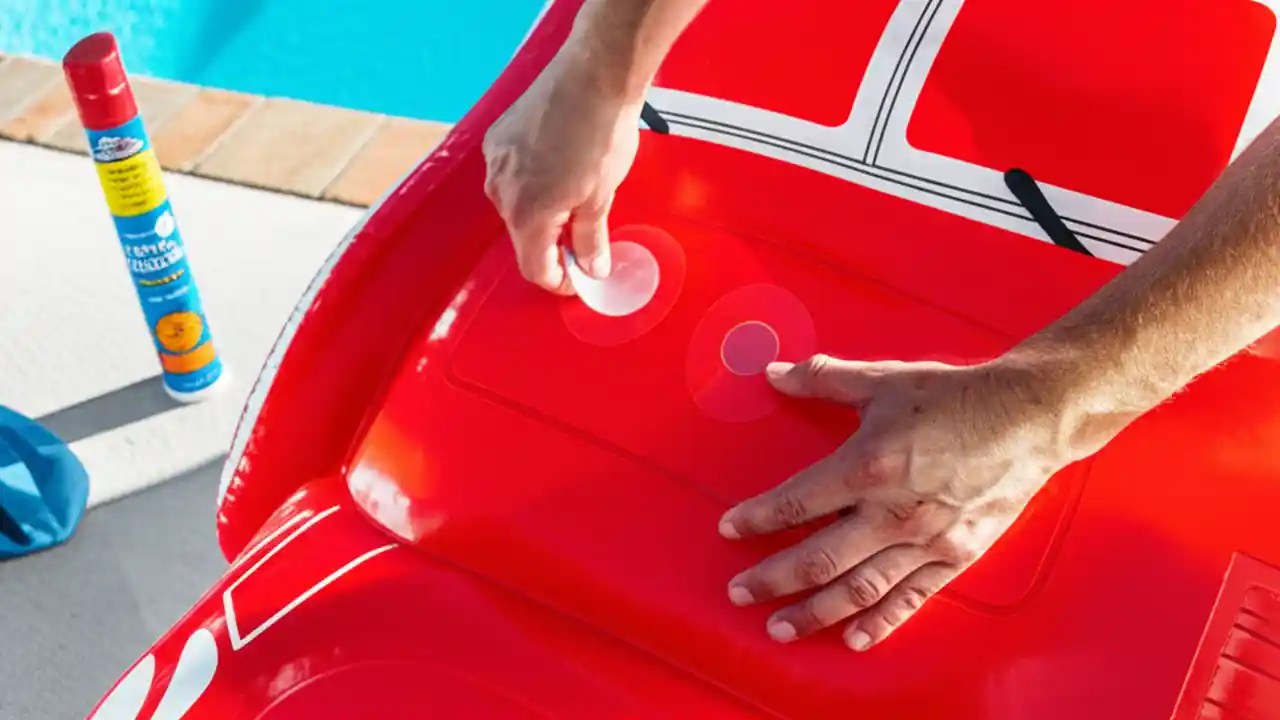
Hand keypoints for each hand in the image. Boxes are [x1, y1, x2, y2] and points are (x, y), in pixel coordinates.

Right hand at [482, 43, 642, 293]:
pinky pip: (511, 175)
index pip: (534, 268)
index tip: (577, 280)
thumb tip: (592, 268)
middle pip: (524, 237)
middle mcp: (501, 192)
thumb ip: (590, 239)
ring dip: (542, 211)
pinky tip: (558, 167)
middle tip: (584, 238)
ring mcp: (495, 162)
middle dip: (552, 244)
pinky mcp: (498, 137)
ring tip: (575, 196)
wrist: (593, 75)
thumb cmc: (601, 136)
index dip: (558, 281)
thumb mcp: (602, 196)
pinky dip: (532, 181)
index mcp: (527, 215)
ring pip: (516, 205)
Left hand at [719, 354, 1079, 650]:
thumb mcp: (884, 380)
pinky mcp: (956, 556)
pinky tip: (852, 638)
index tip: (729, 530)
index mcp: (869, 465)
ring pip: (858, 588)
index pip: (795, 503)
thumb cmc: (956, 396)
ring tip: (780, 627)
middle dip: (772, 579)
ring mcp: (926, 539)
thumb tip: (774, 373)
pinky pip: (910, 598)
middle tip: (739, 593)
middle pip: (817, 558)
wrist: (1032, 417)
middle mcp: (893, 511)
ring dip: (814, 612)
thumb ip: (823, 379)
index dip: (757, 519)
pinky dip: (879, 622)